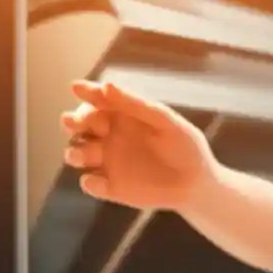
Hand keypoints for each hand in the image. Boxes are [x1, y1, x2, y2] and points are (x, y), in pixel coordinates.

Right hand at [60, 81, 216, 210]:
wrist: (197, 184)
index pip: (98, 100)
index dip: (87, 92)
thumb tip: (106, 85)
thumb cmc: (185, 147)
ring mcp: (108, 161)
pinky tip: (97, 181)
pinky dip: (90, 182)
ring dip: (75, 152)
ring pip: (78, 153)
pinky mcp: (111, 187)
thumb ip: (136, 105)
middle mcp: (109, 136)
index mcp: (122, 115)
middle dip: (74, 121)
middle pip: (80, 125)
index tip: (77, 88)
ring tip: (82, 154)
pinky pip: (91, 184)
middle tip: (79, 122)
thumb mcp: (165, 122)